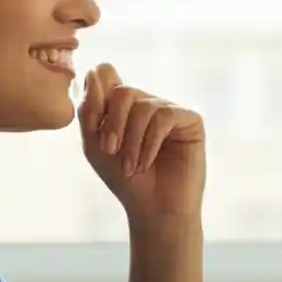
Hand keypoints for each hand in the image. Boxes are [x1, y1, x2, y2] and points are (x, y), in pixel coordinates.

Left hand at [78, 64, 205, 229]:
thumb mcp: (95, 146)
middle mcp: (147, 102)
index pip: (106, 75)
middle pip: (123, 91)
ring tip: (130, 167)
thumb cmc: (124, 181)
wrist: (153, 210)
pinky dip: (150, 143)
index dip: (97, 93)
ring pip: (143, 106)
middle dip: (112, 123)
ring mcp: (170, 110)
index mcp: (122, 106)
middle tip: (109, 151)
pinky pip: (164, 117)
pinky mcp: (191, 120)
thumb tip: (96, 71)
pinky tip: (147, 163)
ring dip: (132, 141)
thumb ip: (90, 110)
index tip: (94, 125)